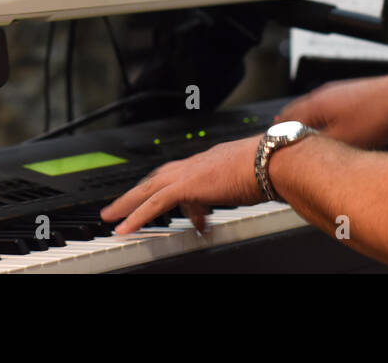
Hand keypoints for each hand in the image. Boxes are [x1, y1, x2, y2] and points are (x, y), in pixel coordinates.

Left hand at [100, 135, 261, 234]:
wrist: (275, 159)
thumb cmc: (273, 167)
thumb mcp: (250, 182)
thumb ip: (239, 192)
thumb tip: (244, 202)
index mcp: (212, 160)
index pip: (182, 175)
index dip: (169, 188)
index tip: (162, 203)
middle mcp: (197, 162)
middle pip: (157, 177)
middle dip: (138, 192)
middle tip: (121, 205)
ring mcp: (190, 171)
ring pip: (148, 189)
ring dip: (128, 204)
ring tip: (113, 219)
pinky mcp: (186, 185)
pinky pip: (153, 203)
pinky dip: (137, 216)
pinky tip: (125, 228)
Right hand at [276, 74, 387, 148]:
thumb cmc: (377, 116)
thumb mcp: (341, 141)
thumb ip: (316, 148)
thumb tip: (299, 156)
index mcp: (314, 103)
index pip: (283, 121)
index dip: (276, 138)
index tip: (273, 151)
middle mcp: (322, 94)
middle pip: (297, 115)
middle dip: (291, 133)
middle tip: (288, 150)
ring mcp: (338, 92)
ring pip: (315, 114)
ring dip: (311, 130)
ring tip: (313, 147)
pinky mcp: (353, 96)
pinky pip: (331, 112)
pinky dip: (327, 125)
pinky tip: (338, 137)